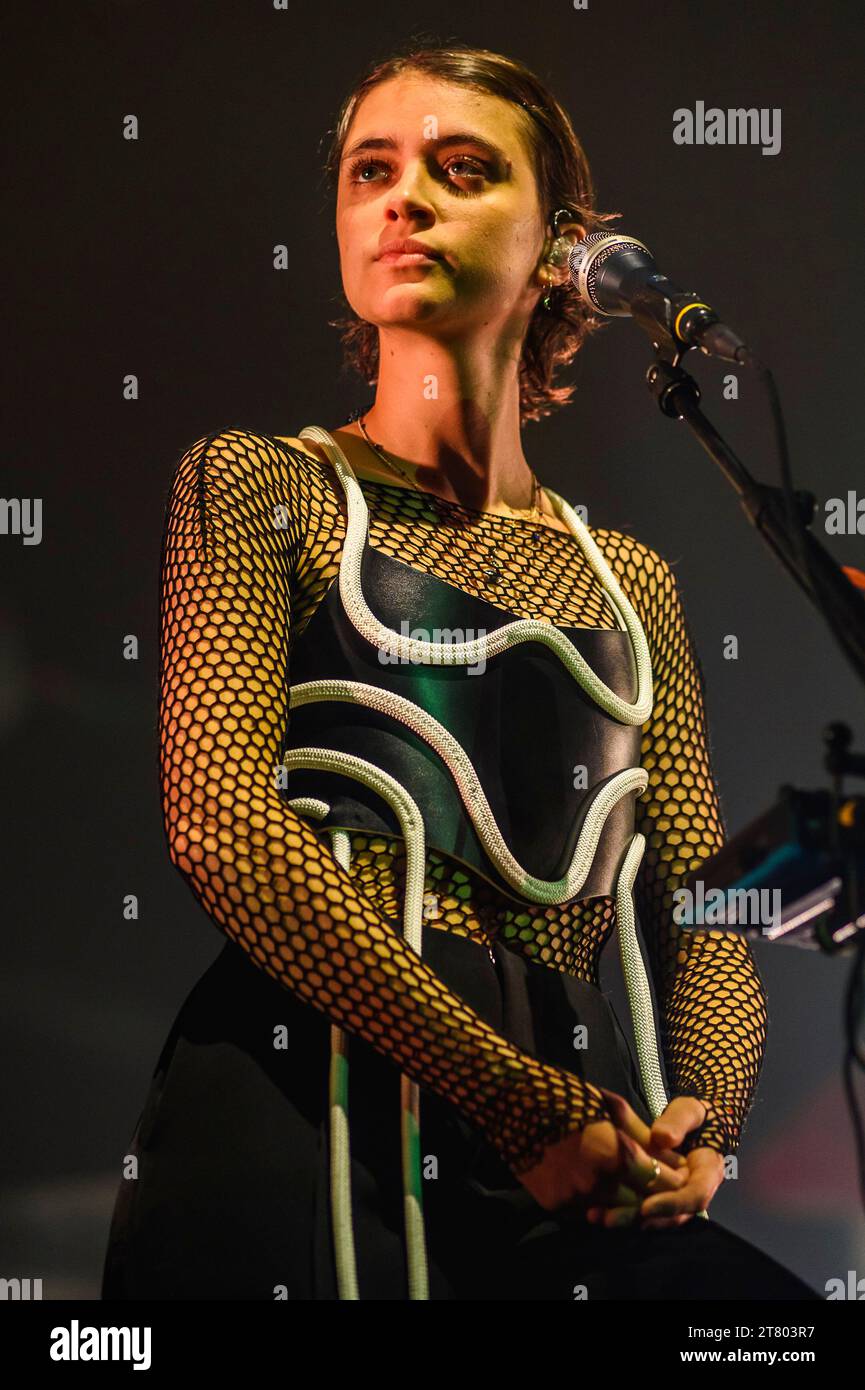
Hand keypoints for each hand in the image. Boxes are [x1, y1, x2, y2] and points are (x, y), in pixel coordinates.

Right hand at [515, 1092, 687, 1218]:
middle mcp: (596, 1182)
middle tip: (662, 1189)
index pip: (658, 1180)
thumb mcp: (607, 1109)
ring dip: (626, 1205)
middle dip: (654, 1196)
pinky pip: (586, 1213)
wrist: (510, 1102)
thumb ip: (638, 1136)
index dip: (672, 1178)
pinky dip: (597, 1207)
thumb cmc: (563, 1096)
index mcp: (614, 1154)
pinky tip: (601, 1195)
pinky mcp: (554, 1205)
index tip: (682, 1175)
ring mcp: (573, 1197)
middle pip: (639, 1203)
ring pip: (613, 1213)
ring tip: (633, 1192)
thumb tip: (667, 1157)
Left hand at [585, 1094, 724, 1229]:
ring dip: (626, 1219)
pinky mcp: (659, 1197)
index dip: (670, 1204)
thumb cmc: (693, 1115)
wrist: (695, 1124)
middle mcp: (693, 1191)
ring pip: (655, 1218)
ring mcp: (677, 1198)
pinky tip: (596, 1209)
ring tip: (595, 1216)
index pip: (695, 1196)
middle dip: (638, 1218)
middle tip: (607, 1218)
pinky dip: (621, 1211)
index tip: (645, 1208)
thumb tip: (663, 1138)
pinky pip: (643, 1211)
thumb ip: (678, 1121)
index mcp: (708, 1172)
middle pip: (670, 1215)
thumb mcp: (690, 1110)